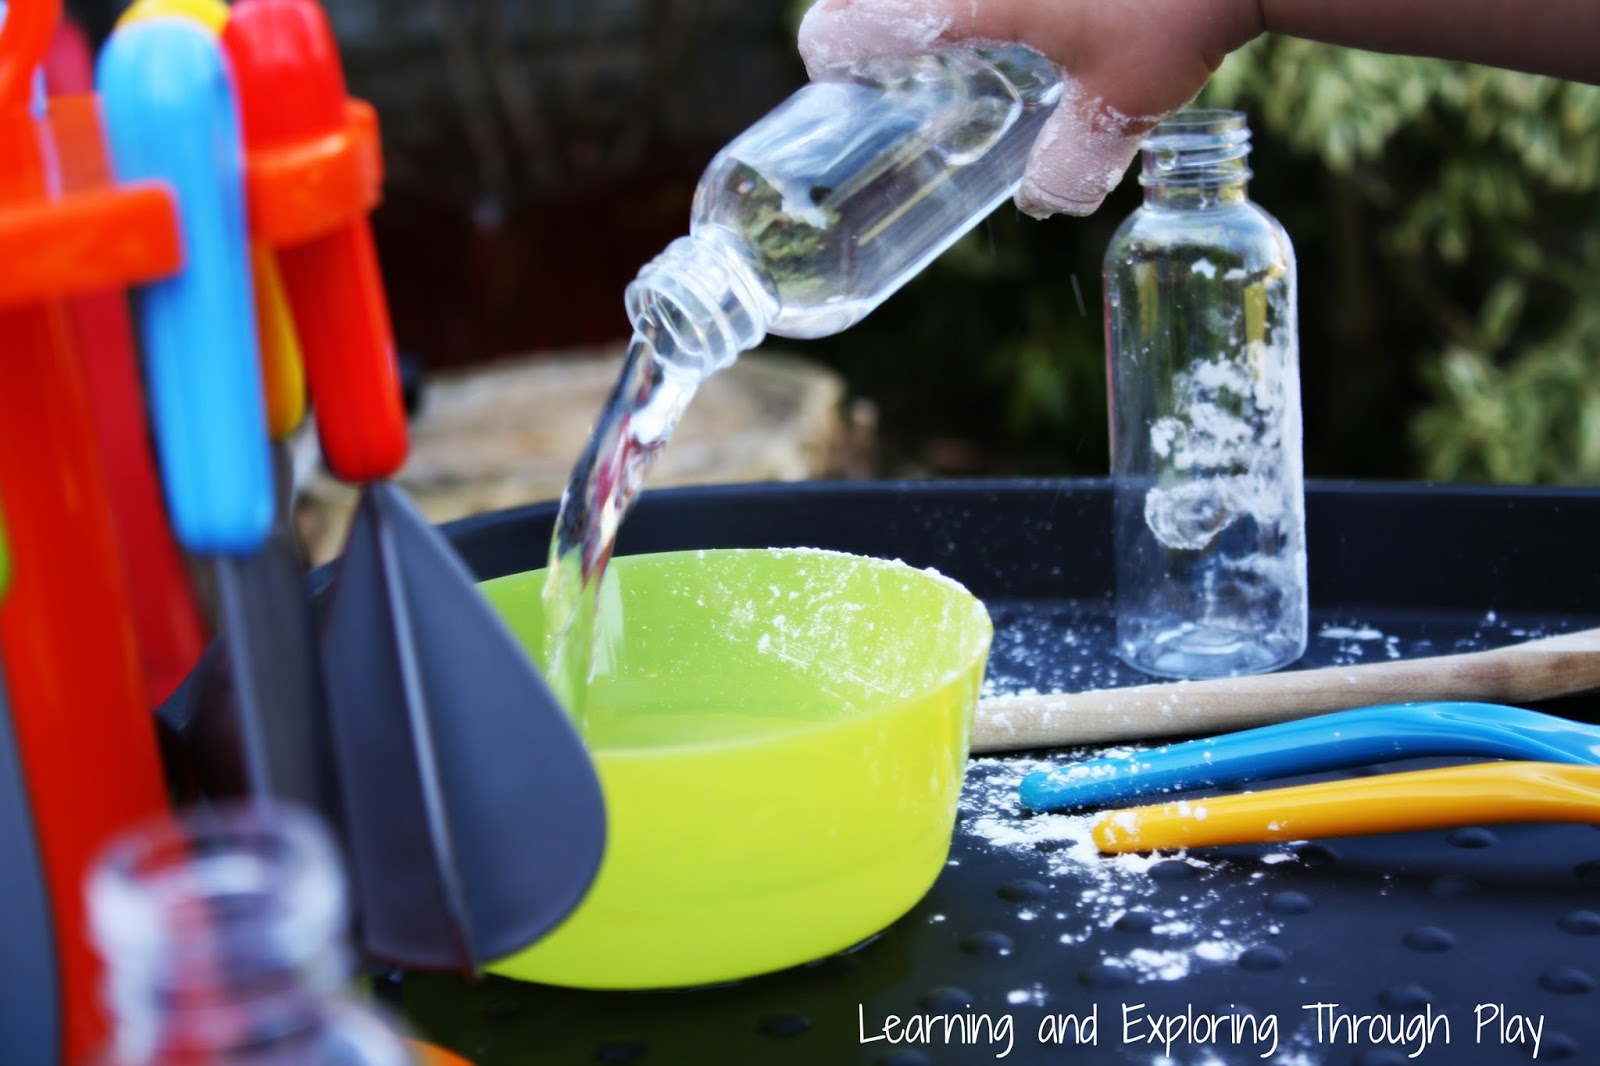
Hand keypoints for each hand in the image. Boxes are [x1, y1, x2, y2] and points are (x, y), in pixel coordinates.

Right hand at [797, 0, 1260, 216]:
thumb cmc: (1178, 6)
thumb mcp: (1125, 101)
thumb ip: (1076, 158)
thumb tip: (1046, 197)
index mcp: (957, 0)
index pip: (840, 28)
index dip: (834, 61)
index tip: (852, 81)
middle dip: (894, 24)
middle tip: (922, 62)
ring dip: (950, 7)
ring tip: (990, 32)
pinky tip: (1049, 10)